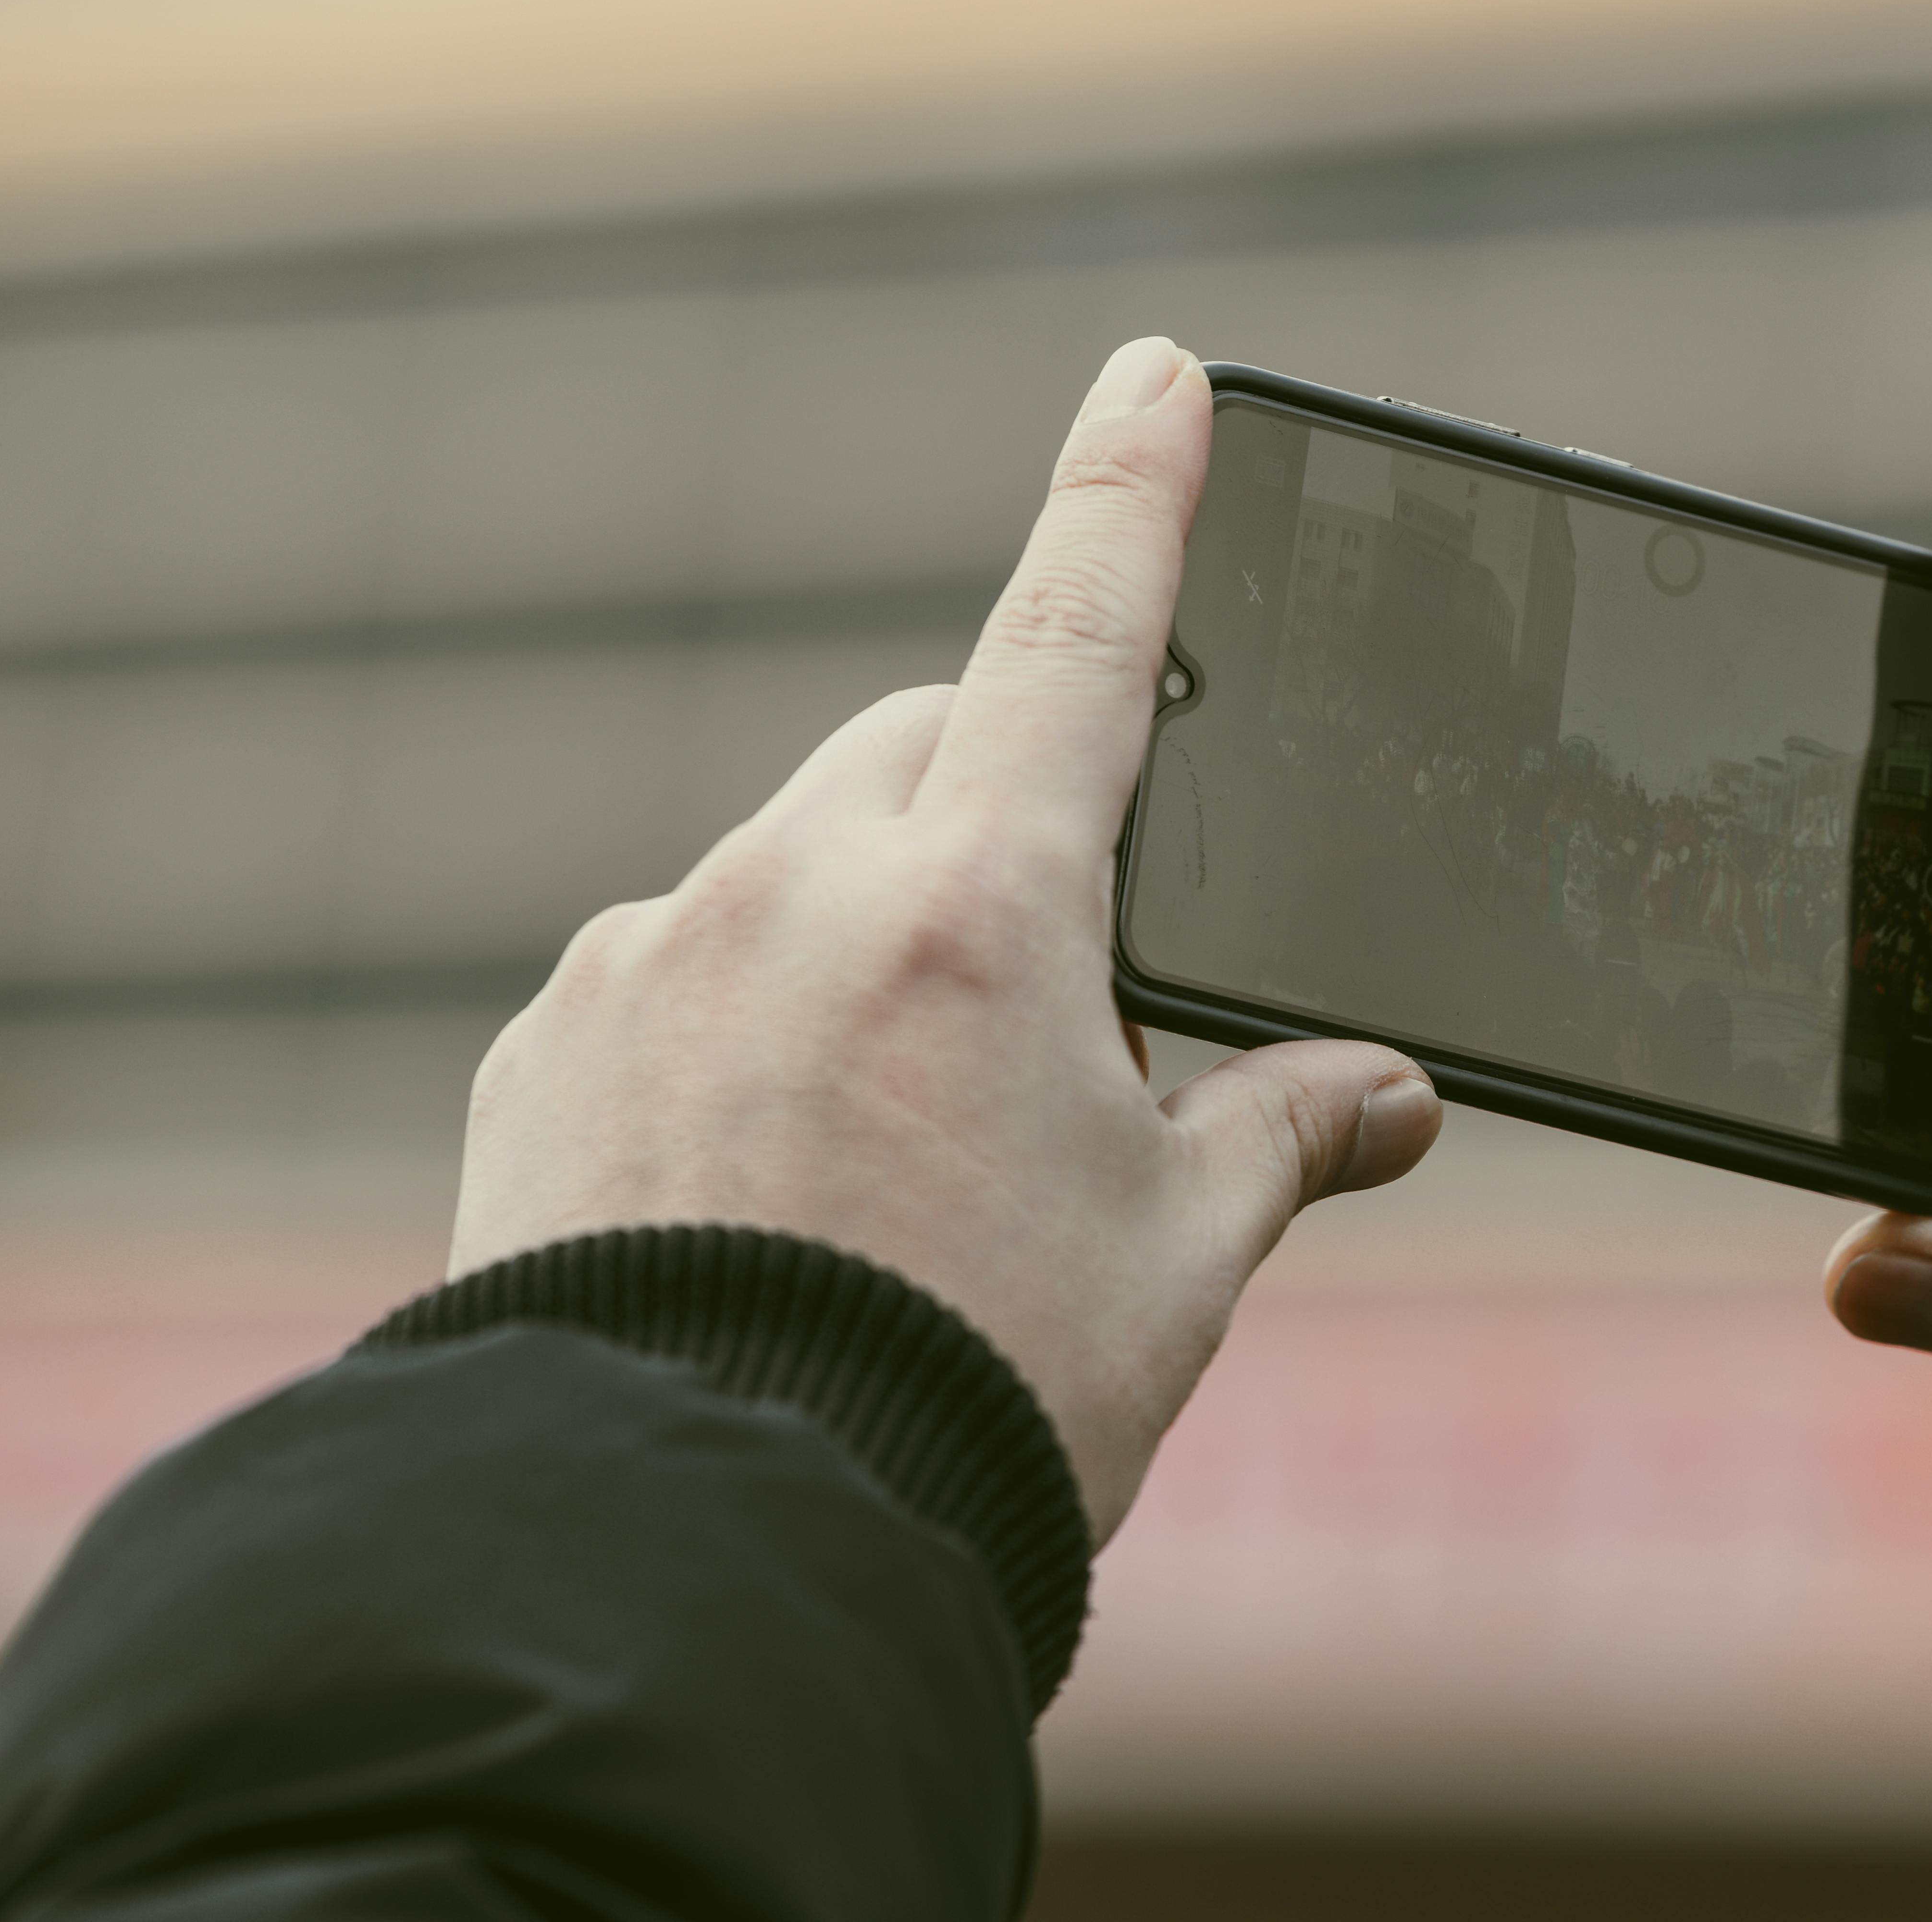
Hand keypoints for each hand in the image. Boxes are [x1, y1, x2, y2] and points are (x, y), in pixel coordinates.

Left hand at [452, 336, 1441, 1539]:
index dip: (1132, 490)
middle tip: (1063, 1000)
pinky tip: (771, 1181)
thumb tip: (1387, 1097)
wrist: (696, 1554)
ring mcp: (648, 962)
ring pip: (795, 866)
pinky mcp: (544, 1051)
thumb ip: (1282, 1135)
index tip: (1158, 376)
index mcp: (981, 909)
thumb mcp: (1174, 1262)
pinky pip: (672, 973)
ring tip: (899, 1143)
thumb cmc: (970, 1401)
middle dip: (1005, 812)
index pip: (1078, 632)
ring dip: (868, 935)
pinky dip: (741, 1022)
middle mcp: (795, 891)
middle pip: (928, 750)